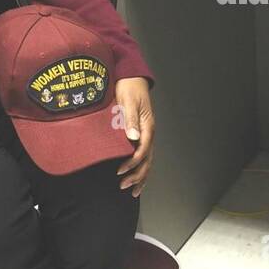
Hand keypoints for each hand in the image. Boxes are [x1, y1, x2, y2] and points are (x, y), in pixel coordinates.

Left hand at [113, 77, 154, 197]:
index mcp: (147, 126)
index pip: (142, 150)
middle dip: (137, 175)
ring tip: (132, 190)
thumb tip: (133, 138)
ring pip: (148, 161)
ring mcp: (146, 134)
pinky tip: (135, 177)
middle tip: (123, 186)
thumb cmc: (129, 88)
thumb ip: (130, 120)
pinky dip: (141, 168)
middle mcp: (149, 133)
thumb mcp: (128, 101)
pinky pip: (144, 155)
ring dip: (140, 176)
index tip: (119, 171)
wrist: (131, 78)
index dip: (132, 163)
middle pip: (147, 160)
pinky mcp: (141, 134)